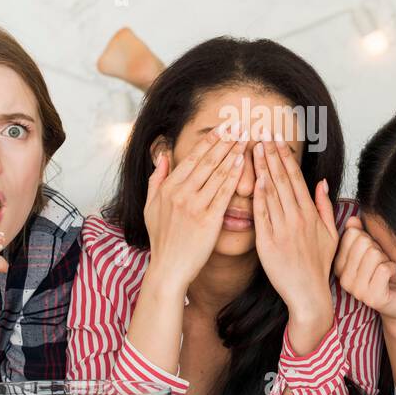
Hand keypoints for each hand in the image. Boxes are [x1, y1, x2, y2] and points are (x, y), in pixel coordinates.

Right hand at [143, 120, 243, 290]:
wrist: (169, 269)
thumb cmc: (162, 240)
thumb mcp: (150, 207)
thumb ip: (156, 180)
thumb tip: (163, 156)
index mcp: (168, 188)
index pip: (192, 158)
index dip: (209, 141)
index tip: (222, 128)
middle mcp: (180, 194)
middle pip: (207, 161)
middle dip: (224, 141)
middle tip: (239, 125)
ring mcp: (194, 206)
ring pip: (217, 173)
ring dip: (232, 153)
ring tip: (245, 139)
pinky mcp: (208, 220)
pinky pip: (224, 192)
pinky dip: (234, 176)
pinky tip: (243, 163)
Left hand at [251, 133, 337, 341]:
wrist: (308, 294)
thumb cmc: (318, 266)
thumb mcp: (331, 235)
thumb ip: (326, 207)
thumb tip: (322, 183)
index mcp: (311, 215)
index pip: (296, 178)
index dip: (286, 157)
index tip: (277, 140)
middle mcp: (297, 218)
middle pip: (282, 180)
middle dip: (272, 155)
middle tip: (262, 134)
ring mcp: (282, 229)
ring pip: (271, 192)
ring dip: (263, 168)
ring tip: (254, 148)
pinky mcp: (268, 242)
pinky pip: (261, 214)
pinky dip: (258, 195)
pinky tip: (253, 178)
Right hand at [332, 216, 395, 321]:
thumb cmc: (384, 275)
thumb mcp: (371, 251)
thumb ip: (359, 235)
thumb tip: (352, 219)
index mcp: (340, 266)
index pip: (351, 234)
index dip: (368, 238)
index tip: (371, 253)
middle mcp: (344, 279)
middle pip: (363, 242)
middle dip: (378, 249)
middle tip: (380, 263)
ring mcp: (357, 290)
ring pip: (374, 254)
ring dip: (386, 259)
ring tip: (385, 271)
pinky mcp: (372, 297)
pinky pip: (384, 269)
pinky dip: (393, 268)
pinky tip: (391, 277)